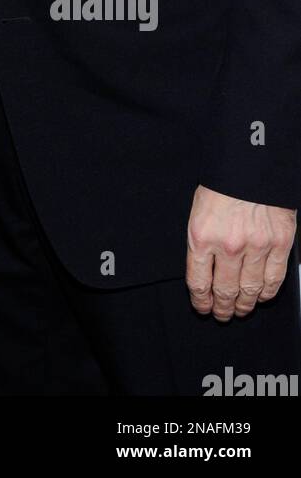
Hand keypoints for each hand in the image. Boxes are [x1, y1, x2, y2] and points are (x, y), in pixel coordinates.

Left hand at [185, 185, 297, 319]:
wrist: (250, 164)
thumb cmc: (222, 184)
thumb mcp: (198, 211)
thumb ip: (202, 242)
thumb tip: (204, 272)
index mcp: (202, 236)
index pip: (199, 282)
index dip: (200, 301)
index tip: (202, 307)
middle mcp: (229, 245)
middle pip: (225, 291)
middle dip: (222, 307)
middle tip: (221, 314)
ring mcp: (257, 246)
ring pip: (250, 290)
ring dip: (244, 305)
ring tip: (240, 310)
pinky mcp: (280, 243)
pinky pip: (274, 279)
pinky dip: (267, 292)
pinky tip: (261, 296)